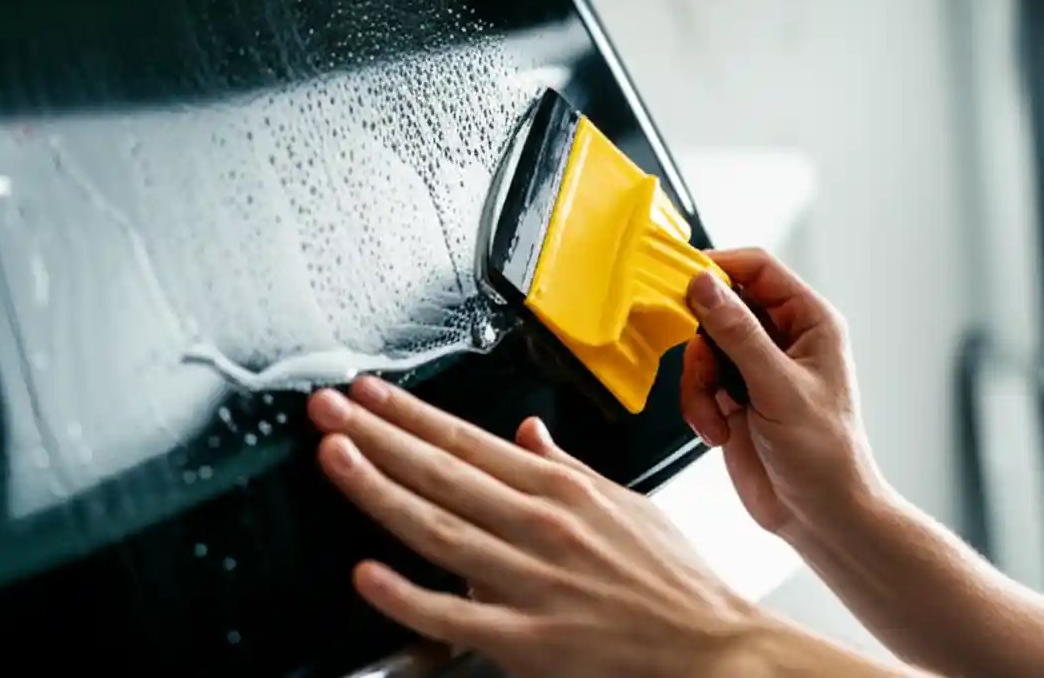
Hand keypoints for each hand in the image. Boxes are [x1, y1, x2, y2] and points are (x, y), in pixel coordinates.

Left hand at [307, 377, 890, 677]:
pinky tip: (368, 574)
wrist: (716, 650)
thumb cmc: (674, 581)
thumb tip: (530, 432)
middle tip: (327, 408)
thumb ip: (569, 467)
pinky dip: (409, 595)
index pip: (469, 441)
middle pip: (443, 472)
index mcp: (562, 490)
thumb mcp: (626, 504)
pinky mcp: (532, 639)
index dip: (411, 415)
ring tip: (335, 459)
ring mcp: (533, 581)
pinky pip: (459, 614)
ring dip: (381, 490)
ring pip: (441, 529)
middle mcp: (542, 525)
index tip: (369, 393)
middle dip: (378, 435)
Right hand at [681, 248, 884, 540]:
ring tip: (717, 417)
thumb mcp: (777, 388)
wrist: (820, 516)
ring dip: (698, 385)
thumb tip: (705, 285)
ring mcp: (756, 369)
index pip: (757, 269)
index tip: (682, 282)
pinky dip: (697, 407)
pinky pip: (697, 383)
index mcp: (809, 322)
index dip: (718, 268)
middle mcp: (782, 339)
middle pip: (720, 308)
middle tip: (703, 369)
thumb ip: (738, 333)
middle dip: (703, 344)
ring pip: (702, 349)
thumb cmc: (825, 455)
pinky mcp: (735, 398)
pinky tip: (718, 433)